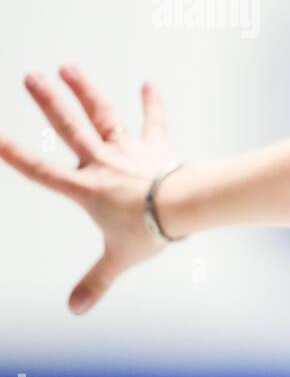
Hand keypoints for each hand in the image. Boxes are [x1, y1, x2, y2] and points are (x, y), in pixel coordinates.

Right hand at [0, 64, 180, 313]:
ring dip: (85, 90)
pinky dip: (152, 102)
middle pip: (68, 128)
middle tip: (29, 75)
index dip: (16, 155)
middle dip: (48, 102)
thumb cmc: (150, 230)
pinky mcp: (156, 146)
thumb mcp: (118, 259)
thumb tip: (75, 309)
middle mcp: (102, 163)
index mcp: (86, 189)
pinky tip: (148, 83)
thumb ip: (96, 282)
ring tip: (67, 67)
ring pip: (102, 114)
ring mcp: (129, 150)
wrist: (186, 205)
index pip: (42, 172)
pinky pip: (153, 121)